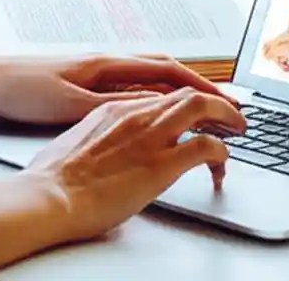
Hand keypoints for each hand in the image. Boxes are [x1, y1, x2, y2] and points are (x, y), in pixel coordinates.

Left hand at [0, 53, 235, 126]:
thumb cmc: (21, 90)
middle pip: (164, 70)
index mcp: (106, 64)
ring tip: (201, 108)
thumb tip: (156, 108)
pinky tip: (152, 112)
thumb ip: (114, 105)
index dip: (202, 87)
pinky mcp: (79, 87)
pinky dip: (150, 98)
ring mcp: (92, 74)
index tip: (228, 103)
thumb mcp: (71, 104)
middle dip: (198, 87)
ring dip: (176, 91)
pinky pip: (128, 89)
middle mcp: (104, 64)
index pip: (168, 71)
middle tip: (225, 107)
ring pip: (147, 79)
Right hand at [26, 87, 245, 241]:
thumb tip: (107, 152)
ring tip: (238, 130)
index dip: (184, 104)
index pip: (160, 95)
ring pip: (203, 106)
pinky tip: (222, 164)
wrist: (50, 195)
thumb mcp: (76, 143)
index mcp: (114, 109)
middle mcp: (136, 114)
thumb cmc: (53, 178)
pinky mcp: (162, 163)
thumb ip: (99, 139)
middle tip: (229, 115)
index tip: (195, 114)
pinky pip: (206, 146)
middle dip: (214, 101)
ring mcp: (151, 136)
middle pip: (186, 92)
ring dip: (227, 116)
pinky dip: (222, 152)